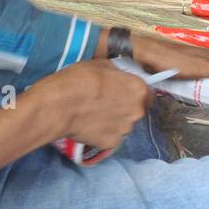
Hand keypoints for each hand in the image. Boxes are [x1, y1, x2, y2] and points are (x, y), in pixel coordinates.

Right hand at [34, 60, 150, 150]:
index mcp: (138, 90)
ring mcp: (124, 130)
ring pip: (122, 126)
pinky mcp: (110, 143)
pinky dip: (102, 134)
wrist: (61, 104)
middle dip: (124, 108)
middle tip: (105, 104)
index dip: (136, 94)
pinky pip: (109, 138)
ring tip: (94, 115)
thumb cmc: (80, 79)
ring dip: (114, 121)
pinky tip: (89, 126)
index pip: (147, 95)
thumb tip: (118, 78)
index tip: (126, 94)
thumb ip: (117, 74)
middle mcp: (137, 112)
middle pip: (136, 111)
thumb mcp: (102, 65)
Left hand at [130, 29, 208, 80]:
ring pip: (204, 64)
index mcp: (205, 54)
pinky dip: (198, 74)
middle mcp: (197, 54)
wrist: (143, 54)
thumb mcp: (198, 68)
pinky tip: (195, 79)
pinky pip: (192, 69)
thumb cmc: (170, 60)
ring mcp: (186, 57)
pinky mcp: (175, 62)